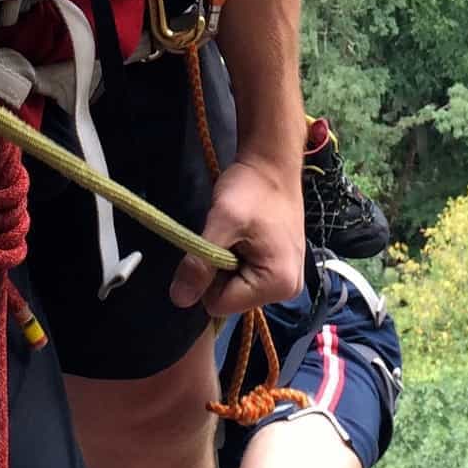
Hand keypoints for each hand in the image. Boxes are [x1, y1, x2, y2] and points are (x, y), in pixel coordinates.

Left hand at [171, 153, 304, 319]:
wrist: (272, 162)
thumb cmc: (251, 188)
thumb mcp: (222, 222)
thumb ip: (200, 263)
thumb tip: (179, 299)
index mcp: (278, 284)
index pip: (220, 305)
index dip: (207, 277)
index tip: (218, 243)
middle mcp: (288, 289)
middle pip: (231, 298)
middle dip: (220, 271)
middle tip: (230, 236)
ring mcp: (288, 280)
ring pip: (237, 287)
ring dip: (229, 263)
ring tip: (239, 234)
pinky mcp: (282, 268)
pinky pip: (248, 276)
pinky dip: (239, 258)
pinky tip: (247, 236)